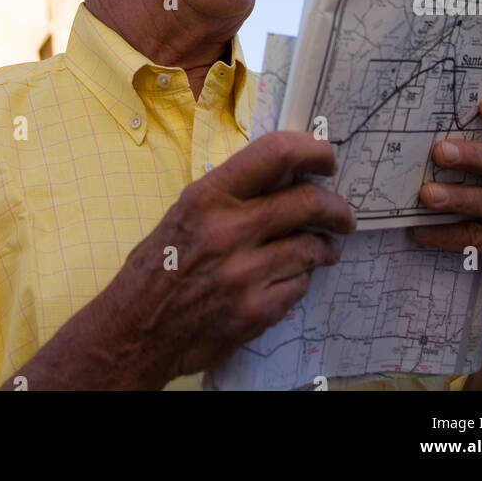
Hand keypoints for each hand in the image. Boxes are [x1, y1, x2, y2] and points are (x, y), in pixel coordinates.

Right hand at [4, 130, 355, 389]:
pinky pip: (298, 286)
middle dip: (337, 209)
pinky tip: (288, 279)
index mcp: (208, 196)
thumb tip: (288, 174)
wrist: (137, 329)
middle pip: (308, 202)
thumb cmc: (160, 264)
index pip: (275, 154)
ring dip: (324, 248)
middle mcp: (228, 230)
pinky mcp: (255, 312)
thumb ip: (234, 192)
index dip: (313, 151)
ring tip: (323, 249)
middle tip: (344, 216)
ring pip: (311, 248)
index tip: (327, 159)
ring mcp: (244, 274)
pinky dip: (300, 279)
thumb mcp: (188, 210)